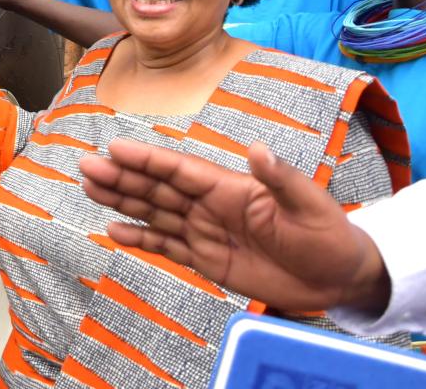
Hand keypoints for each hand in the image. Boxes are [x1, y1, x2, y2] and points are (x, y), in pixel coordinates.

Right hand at [79, 139, 390, 314]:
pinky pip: (166, 246)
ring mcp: (206, 233)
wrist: (339, 277)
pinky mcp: (207, 261)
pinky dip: (140, 238)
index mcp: (230, 188)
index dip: (147, 160)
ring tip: (90, 189)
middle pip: (158, 189)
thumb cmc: (328, 235)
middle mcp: (211, 206)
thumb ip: (280, 179)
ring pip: (155, 214)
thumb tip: (257, 150)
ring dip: (123, 201)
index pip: (180, 170)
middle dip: (122, 178)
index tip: (115, 149)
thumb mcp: (309, 205)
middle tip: (86, 167)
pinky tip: (114, 230)